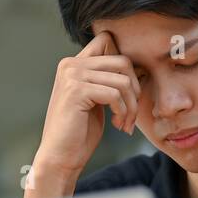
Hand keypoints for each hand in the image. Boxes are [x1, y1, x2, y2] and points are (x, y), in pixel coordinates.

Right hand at [34, 31, 141, 177]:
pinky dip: (122, 112)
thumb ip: (108, 80)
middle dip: (135, 89)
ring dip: (131, 106)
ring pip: (122, 81)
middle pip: (122, 61)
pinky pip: (114, 95)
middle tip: (131, 112)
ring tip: (124, 122)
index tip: (128, 92)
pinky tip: (117, 125)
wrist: (60, 156)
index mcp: (74, 63)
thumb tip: (137, 68)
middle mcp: (71, 64)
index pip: (107, 40)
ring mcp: (72, 76)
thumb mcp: (97, 99)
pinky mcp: (76, 91)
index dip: (126, 65)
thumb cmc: (80, 131)